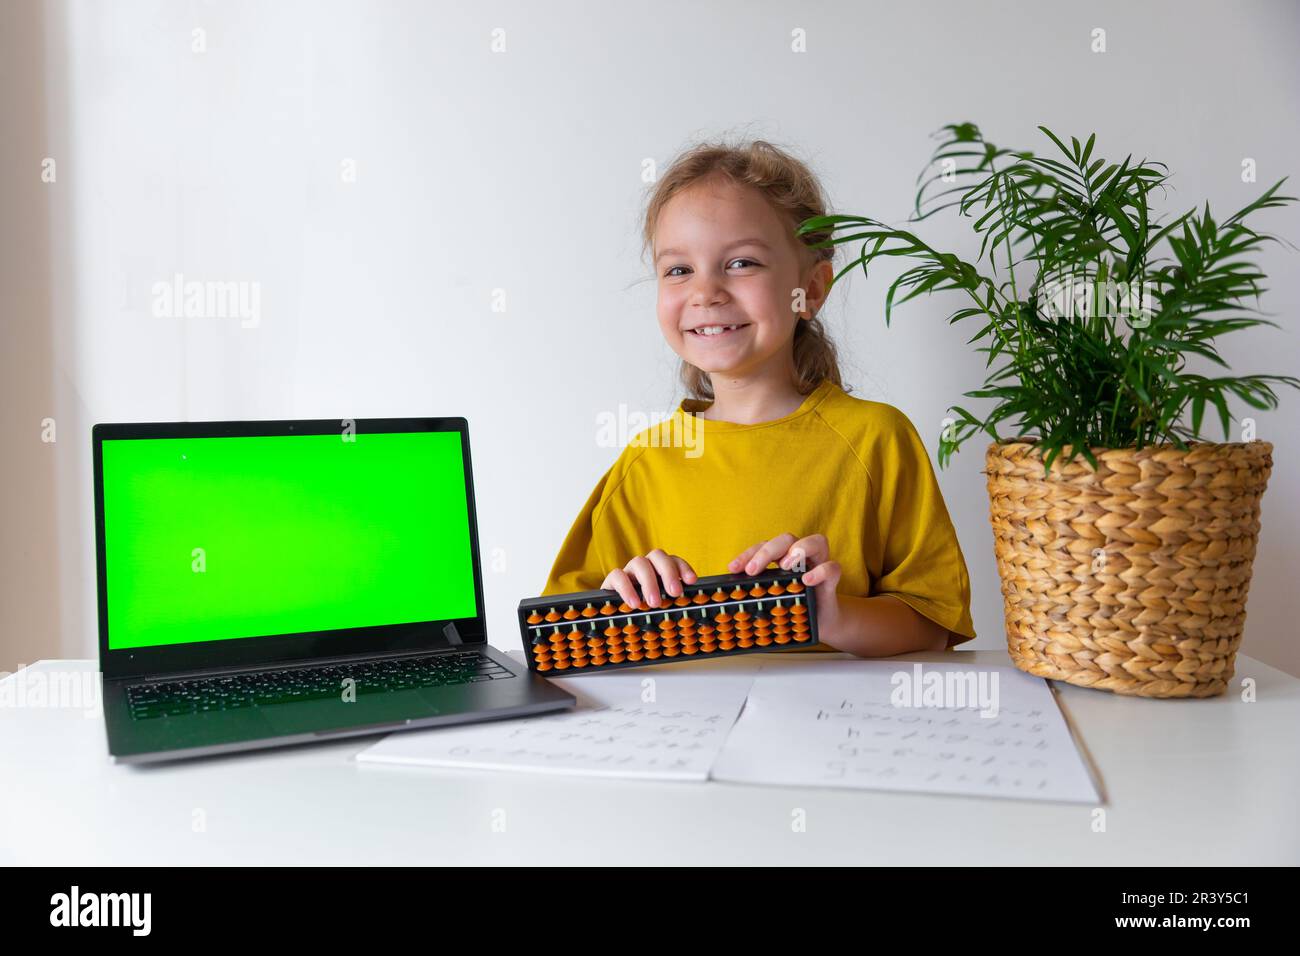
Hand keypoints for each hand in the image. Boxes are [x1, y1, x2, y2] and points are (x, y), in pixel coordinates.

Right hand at [601, 549, 698, 610]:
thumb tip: (693, 615)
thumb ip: (673, 606)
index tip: (691, 581)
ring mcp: (628, 571)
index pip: (673, 560)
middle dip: (668, 572)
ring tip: (654, 603)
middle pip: (657, 555)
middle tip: (675, 592)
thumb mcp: (661, 610)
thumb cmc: (643, 615)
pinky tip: (634, 604)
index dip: (683, 568)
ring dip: (649, 581)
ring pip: (639, 562)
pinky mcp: (611, 581)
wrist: (613, 619)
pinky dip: (627, 588)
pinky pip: (618, 575)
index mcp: (659, 571)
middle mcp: (645, 567)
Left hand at [727, 532, 841, 628]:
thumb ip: (759, 588)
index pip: (765, 546)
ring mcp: (820, 564)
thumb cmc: (795, 606)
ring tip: (784, 566)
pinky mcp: (832, 580)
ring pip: (817, 541)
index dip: (747, 554)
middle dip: (767, 551)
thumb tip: (730, 592)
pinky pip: (832, 567)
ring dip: (798, 550)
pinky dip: (820, 571)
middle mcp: (803, 556)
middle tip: (753, 570)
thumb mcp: (773, 596)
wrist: (821, 624)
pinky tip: (807, 581)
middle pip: (787, 538)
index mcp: (784, 556)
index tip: (733, 569)